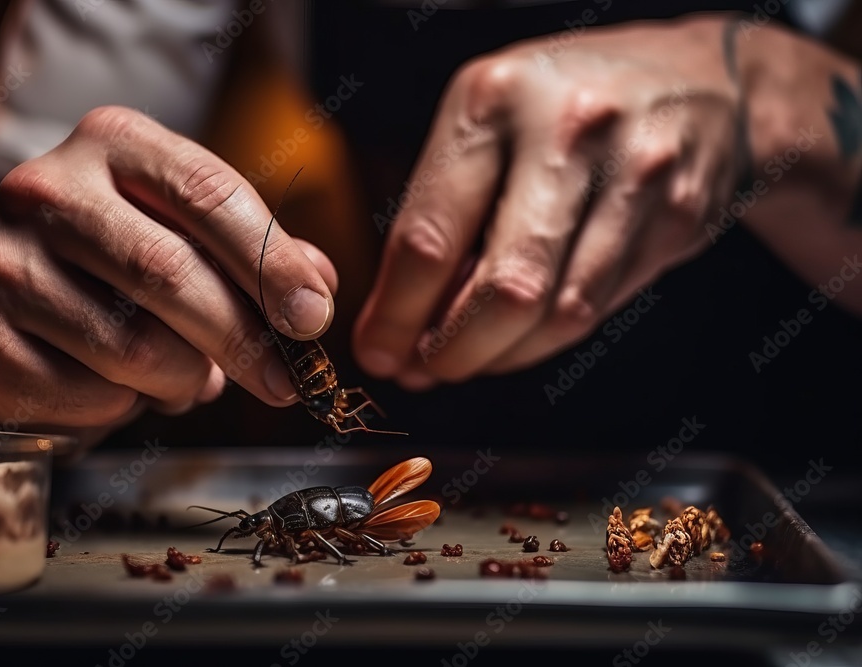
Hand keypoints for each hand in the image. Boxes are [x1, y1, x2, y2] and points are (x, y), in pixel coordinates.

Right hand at [0, 106, 336, 430]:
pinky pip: (91, 396)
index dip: (270, 263)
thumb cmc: (126, 261)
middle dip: (242, 339)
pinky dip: (130, 406)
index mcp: (113, 143)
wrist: (19, 299)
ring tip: (190, 377)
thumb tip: (319, 290)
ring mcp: (3, 263)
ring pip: (134, 348)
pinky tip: (126, 388)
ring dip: (185, 380)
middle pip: (167, 272)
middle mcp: (47, 191)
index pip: (207, 193)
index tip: (313, 318)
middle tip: (284, 383)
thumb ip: (259, 254)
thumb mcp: (194, 234)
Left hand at [353, 16, 744, 387]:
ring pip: (558, 314)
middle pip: (502, 290)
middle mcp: (570, 132)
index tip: (377, 351)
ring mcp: (635, 176)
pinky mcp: (678, 220)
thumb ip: (443, 213)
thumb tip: (403, 320)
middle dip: (452, 351)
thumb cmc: (561, 101)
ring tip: (468, 356)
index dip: (395, 315)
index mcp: (495, 100)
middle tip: (424, 368)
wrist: (697, 78)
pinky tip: (520, 334)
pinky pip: (599, 309)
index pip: (429, 237)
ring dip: (500, 356)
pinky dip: (546, 339)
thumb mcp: (484, 122)